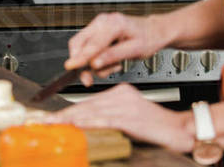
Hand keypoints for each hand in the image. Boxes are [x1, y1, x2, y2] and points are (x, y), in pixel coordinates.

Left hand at [46, 84, 192, 152]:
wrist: (180, 130)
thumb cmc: (157, 127)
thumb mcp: (130, 118)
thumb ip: (111, 117)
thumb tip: (88, 123)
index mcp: (121, 93)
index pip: (89, 102)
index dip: (69, 110)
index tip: (52, 116)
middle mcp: (121, 95)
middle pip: (86, 105)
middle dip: (63, 114)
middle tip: (44, 120)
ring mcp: (124, 106)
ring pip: (90, 111)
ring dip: (69, 118)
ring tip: (52, 123)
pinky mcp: (128, 117)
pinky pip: (103, 119)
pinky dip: (87, 122)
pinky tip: (75, 124)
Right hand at [65, 12, 170, 86]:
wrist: (153, 31)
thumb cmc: (147, 38)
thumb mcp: (134, 50)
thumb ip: (112, 56)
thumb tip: (95, 64)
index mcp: (113, 24)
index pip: (91, 44)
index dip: (80, 57)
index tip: (71, 67)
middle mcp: (102, 21)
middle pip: (79, 43)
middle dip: (82, 63)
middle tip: (89, 78)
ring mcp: (98, 24)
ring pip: (82, 47)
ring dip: (93, 63)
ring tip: (113, 66)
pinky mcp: (97, 30)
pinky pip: (88, 47)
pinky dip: (96, 58)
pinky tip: (111, 60)